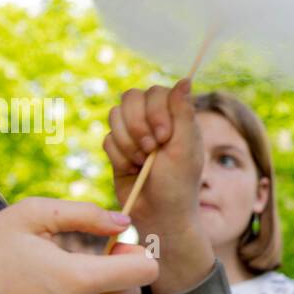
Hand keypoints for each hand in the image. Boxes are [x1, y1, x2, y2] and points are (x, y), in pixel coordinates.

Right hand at [105, 80, 205, 239]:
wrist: (157, 214)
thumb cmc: (178, 184)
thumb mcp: (185, 147)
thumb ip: (183, 112)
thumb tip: (186, 78)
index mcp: (176, 116)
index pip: (155, 92)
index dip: (154, 112)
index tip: (164, 137)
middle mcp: (154, 120)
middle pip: (130, 98)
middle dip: (138, 126)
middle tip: (152, 150)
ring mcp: (134, 133)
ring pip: (114, 116)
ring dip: (128, 143)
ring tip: (143, 162)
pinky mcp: (118, 148)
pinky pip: (107, 139)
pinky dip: (119, 156)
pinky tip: (132, 169)